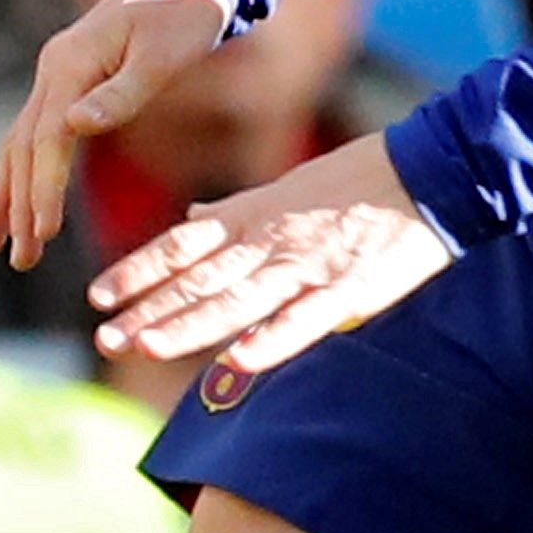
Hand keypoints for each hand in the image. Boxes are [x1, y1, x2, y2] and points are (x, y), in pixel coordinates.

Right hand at [0, 0, 239, 268]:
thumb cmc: (185, 16)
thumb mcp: (163, 56)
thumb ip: (122, 94)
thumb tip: (73, 127)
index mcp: (70, 64)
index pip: (47, 139)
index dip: (42, 189)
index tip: (42, 234)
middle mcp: (53, 70)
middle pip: (22, 148)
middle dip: (17, 206)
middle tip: (17, 259)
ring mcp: (57, 76)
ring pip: (21, 144)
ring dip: (9, 196)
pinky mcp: (69, 82)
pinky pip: (38, 135)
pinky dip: (26, 172)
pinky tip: (21, 203)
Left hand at [89, 131, 454, 376]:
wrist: (433, 169)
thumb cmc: (362, 177)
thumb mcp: (287, 186)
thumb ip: (237, 208)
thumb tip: (193, 216)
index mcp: (255, 215)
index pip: (182, 246)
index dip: (138, 271)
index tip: (98, 296)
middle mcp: (270, 241)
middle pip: (198, 280)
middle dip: (148, 310)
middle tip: (104, 338)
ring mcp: (308, 265)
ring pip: (238, 301)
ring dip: (189, 325)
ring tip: (145, 346)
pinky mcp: (351, 288)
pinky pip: (304, 320)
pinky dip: (271, 341)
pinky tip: (239, 362)